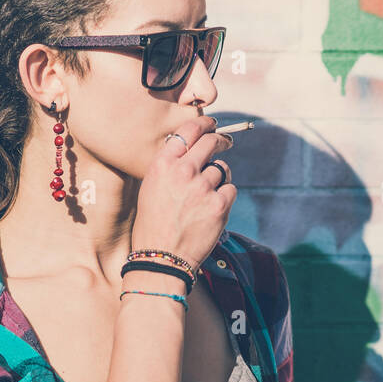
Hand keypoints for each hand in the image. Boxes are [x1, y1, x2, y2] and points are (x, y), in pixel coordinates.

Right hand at [131, 113, 237, 270]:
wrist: (161, 258)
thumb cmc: (153, 224)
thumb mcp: (151, 188)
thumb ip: (170, 166)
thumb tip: (191, 148)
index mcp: (163, 165)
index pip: (188, 130)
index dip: (203, 123)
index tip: (211, 124)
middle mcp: (183, 171)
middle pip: (210, 142)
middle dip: (220, 140)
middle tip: (225, 143)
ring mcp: (202, 188)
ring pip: (222, 168)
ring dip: (219, 177)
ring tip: (206, 195)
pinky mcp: (219, 204)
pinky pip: (230, 188)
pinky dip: (225, 196)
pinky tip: (211, 209)